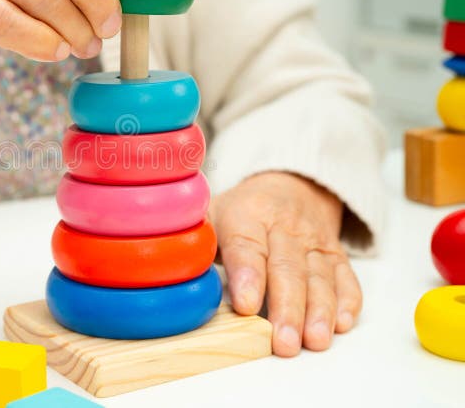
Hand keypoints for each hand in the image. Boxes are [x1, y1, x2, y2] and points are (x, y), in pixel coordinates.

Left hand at [209, 172, 360, 356]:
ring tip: (313, 340)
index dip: (248, 276)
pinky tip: (341, 323)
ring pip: (319, 276)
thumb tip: (179, 271)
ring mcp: (314, 241)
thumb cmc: (243, 210)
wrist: (290, 184)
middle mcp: (285, 227)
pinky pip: (346, 276)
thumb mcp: (213, 213)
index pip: (247, 247)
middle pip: (288, 269)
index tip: (246, 306)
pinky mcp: (336, 254)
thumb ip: (198, 241)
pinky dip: (347, 300)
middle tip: (283, 341)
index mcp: (248, 215)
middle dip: (287, 307)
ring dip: (319, 311)